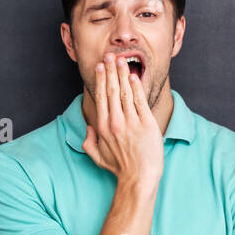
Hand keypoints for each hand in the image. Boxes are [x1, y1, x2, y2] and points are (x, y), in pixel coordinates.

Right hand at [82, 52, 163, 186]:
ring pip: (125, 92)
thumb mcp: (97, 157)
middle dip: (110, 71)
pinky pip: (140, 101)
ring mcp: (131, 122)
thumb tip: (88, 128)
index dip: (100, 80)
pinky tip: (134, 76)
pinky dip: (136, 87)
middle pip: (111, 90)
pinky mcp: (146, 124)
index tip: (100, 67)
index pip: (101, 97)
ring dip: (122, 74)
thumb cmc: (120, 168)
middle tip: (110, 56)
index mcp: (102, 127)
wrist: (139, 178)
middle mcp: (115, 122)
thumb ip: (88, 142)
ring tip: (122, 60)